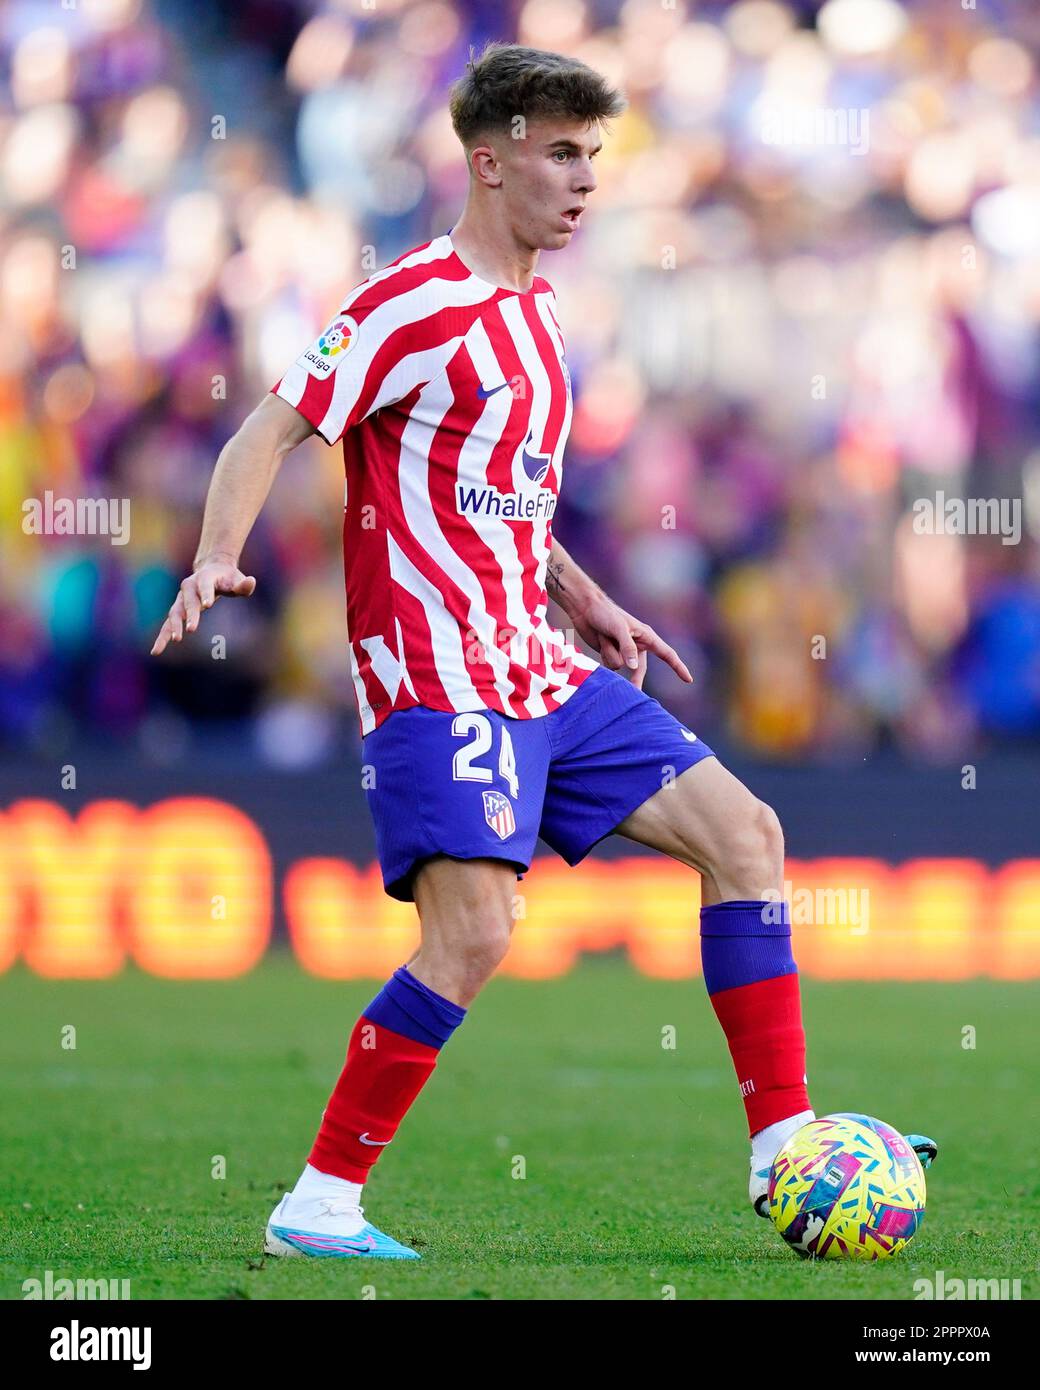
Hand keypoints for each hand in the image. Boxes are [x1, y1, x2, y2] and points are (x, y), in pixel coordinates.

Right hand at [150, 558, 255, 655]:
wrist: (212, 570)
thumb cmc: (228, 578)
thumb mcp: (238, 580)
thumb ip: (244, 585)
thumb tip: (251, 582)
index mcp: (204, 578)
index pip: (205, 586)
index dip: (206, 594)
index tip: (208, 605)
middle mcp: (189, 587)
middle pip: (189, 602)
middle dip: (190, 615)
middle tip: (192, 629)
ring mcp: (181, 599)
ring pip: (174, 613)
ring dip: (173, 626)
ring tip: (176, 640)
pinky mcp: (177, 610)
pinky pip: (168, 624)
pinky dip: (163, 636)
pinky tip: (157, 650)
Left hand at [570, 594, 692, 690]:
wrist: (585, 609)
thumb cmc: (605, 613)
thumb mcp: (619, 628)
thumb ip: (628, 648)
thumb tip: (634, 667)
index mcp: (646, 636)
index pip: (667, 654)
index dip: (678, 667)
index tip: (688, 680)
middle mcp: (636, 645)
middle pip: (640, 670)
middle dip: (636, 681)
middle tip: (635, 696)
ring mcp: (623, 651)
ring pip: (620, 666)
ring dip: (611, 654)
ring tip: (605, 637)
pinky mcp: (610, 654)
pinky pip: (609, 665)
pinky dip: (603, 655)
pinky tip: (600, 642)